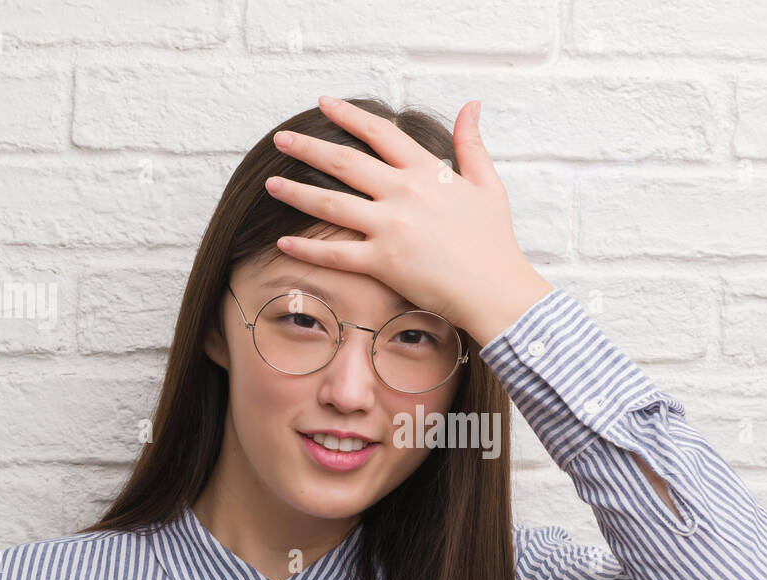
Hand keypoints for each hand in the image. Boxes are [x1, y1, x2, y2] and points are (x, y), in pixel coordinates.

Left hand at [263, 95, 552, 345]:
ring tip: (271, 183)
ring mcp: (391, 228)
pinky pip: (336, 254)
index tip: (324, 104)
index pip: (380, 133)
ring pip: (331, 204)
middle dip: (308, 148)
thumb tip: (471, 106)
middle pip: (344, 163)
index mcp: (427, 172)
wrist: (496, 289)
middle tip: (280, 139)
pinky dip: (307, 250)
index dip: (348, 116)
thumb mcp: (488, 184)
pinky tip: (284, 242)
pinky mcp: (383, 263)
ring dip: (296, 192)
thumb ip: (471, 144)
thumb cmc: (495, 242)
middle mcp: (404, 194)